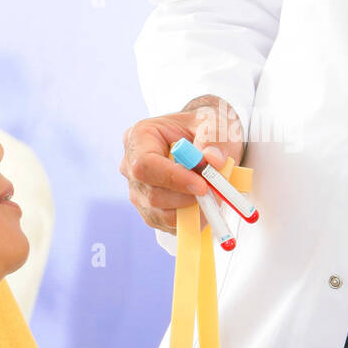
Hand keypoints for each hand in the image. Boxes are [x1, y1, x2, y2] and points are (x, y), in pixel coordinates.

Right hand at [119, 97, 244, 234]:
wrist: (206, 138)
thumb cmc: (205, 126)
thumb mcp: (215, 124)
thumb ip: (215, 140)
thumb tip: (212, 161)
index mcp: (140, 136)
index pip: (145, 165)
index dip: (173, 179)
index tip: (202, 185)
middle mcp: (131, 164)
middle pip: (151, 194)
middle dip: (187, 198)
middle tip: (216, 193)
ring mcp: (138, 189)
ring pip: (160, 213)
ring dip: (191, 210)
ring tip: (213, 195)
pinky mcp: (149, 209)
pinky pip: (167, 224)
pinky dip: (189, 219)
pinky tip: (204, 203)